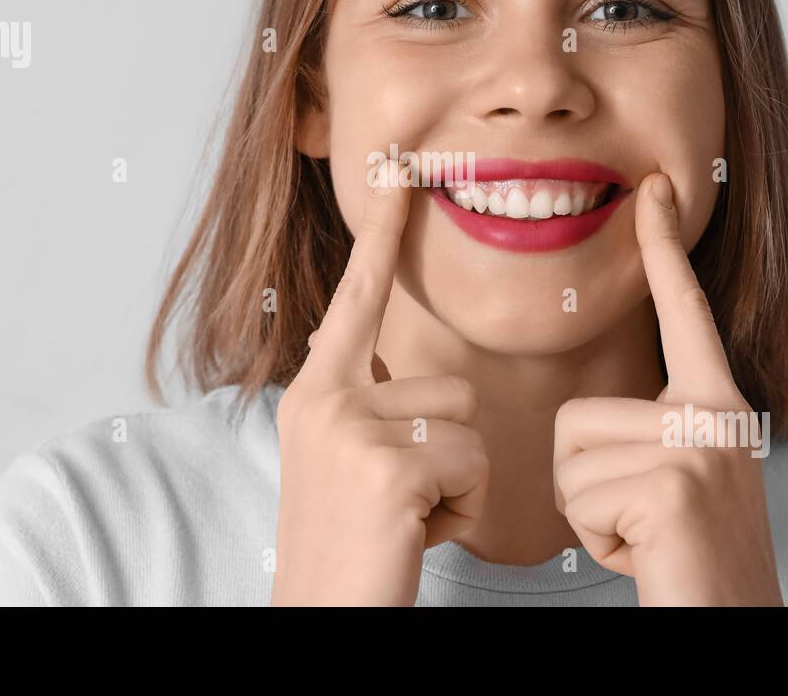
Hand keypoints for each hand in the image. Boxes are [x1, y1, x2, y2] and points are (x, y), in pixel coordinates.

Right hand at [271, 159, 489, 605]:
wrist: (322, 617)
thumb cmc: (350, 546)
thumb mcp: (340, 459)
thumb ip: (365, 402)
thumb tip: (387, 359)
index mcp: (315, 390)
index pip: (359, 297)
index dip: (383, 235)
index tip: (399, 170)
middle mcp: (323, 398)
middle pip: (448, 385)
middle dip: (449, 453)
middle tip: (401, 505)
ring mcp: (351, 429)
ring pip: (467, 426)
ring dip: (457, 483)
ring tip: (406, 519)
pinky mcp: (385, 466)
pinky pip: (472, 465)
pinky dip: (460, 511)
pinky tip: (415, 534)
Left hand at [552, 172, 783, 605]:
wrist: (729, 623)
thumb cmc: (692, 559)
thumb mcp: (678, 477)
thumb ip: (650, 430)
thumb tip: (593, 414)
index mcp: (718, 404)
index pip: (683, 312)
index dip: (665, 246)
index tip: (656, 185)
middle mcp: (717, 413)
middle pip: (576, 418)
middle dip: (584, 485)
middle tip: (643, 522)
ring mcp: (699, 444)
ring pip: (568, 459)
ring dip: (591, 514)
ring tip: (647, 537)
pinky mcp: (675, 481)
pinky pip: (578, 498)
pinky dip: (599, 541)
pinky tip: (648, 554)